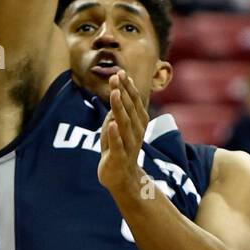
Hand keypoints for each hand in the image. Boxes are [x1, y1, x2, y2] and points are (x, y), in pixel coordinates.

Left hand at [97, 69, 148, 201]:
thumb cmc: (119, 147)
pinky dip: (114, 135)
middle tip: (116, 76)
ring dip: (119, 108)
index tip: (121, 72)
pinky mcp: (119, 157)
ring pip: (124, 124)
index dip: (128, 87)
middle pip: (130, 109)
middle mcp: (136, 132)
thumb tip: (119, 88)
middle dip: (123, 92)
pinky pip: (118, 145)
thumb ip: (119, 108)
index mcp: (138, 122)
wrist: (121, 177)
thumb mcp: (119, 125)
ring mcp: (129, 145)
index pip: (134, 101)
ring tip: (115, 94)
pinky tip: (111, 124)